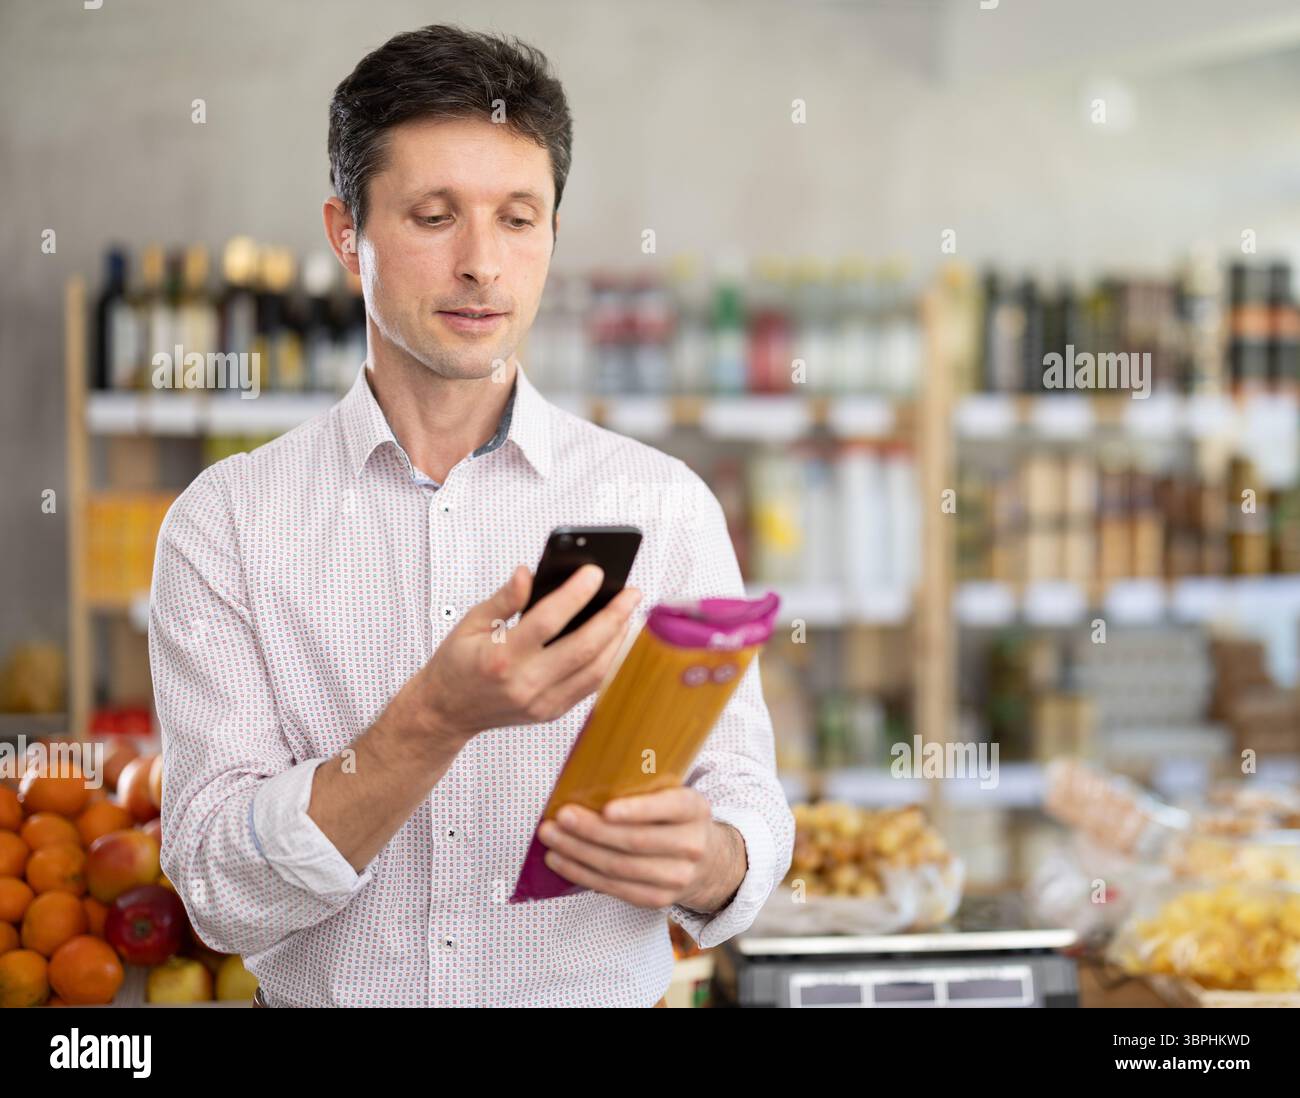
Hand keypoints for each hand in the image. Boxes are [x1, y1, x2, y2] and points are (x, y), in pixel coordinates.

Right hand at [387, 563, 641, 747]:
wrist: (446, 712)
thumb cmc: (456, 665)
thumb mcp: (470, 623)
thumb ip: (504, 598)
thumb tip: (528, 573)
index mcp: (500, 658)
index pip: (547, 620)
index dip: (575, 594)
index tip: (594, 572)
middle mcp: (524, 684)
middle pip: (583, 647)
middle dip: (613, 616)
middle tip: (630, 592)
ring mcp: (540, 703)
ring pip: (595, 670)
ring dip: (618, 639)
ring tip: (628, 613)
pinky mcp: (551, 712)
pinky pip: (590, 686)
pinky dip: (608, 660)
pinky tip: (615, 639)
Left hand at [538, 787, 742, 910]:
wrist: (708, 861)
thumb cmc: (676, 819)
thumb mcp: (675, 795)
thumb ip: (646, 787)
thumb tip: (589, 778)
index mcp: (695, 809)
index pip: (669, 809)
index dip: (637, 810)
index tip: (606, 808)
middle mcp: (691, 845)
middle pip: (636, 841)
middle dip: (592, 830)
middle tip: (560, 817)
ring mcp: (677, 877)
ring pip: (620, 867)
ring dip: (578, 853)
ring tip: (551, 838)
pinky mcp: (658, 899)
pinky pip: (614, 888)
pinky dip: (582, 874)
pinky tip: (560, 860)